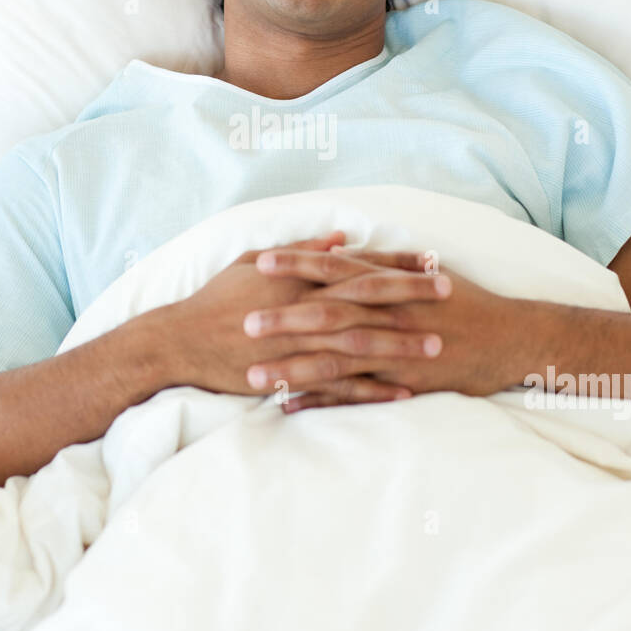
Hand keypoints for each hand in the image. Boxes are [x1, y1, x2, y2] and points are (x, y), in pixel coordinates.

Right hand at [157, 231, 418, 400]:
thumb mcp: (254, 262)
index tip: (429, 258)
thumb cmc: (216, 299)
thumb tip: (341, 237)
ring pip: (358, 342)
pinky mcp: (289, 374)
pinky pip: (338, 385)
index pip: (355, 264)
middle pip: (366, 298)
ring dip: (400, 344)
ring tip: (438, 345)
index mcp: (297, 276)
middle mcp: (301, 306)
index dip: (394, 261)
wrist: (179, 341)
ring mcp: (297, 343)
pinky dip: (371, 389)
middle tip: (451, 292)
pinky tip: (403, 393)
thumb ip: (302, 249)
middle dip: (410, 294)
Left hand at [241, 247, 525, 408]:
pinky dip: (323, 401)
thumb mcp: (429, 274)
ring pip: (336, 359)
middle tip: (243, 322)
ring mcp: (397, 351)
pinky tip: (290, 406)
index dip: (298, 263)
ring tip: (252, 375)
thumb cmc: (469, 303)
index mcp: (392, 283)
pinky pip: (356, 394)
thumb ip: (387, 266)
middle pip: (327, 313)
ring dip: (292, 367)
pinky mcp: (405, 382)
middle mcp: (391, 314)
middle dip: (283, 317)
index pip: (336, 267)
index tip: (261, 261)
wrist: (512, 339)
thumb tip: (353, 252)